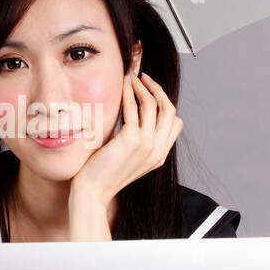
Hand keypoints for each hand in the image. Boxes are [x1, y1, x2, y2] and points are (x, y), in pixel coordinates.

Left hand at [69, 71, 182, 208]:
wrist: (93, 192)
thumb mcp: (128, 156)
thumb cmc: (104, 173)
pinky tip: (122, 87)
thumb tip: (135, 113)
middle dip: (157, 89)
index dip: (164, 102)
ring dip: (142, 87)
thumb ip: (137, 139)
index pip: (175, 122)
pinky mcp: (132, 140)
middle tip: (144, 78)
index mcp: (160, 155)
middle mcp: (158, 150)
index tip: (150, 91)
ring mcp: (147, 145)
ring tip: (131, 79)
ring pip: (153, 105)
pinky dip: (129, 94)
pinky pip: (134, 109)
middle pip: (169, 110)